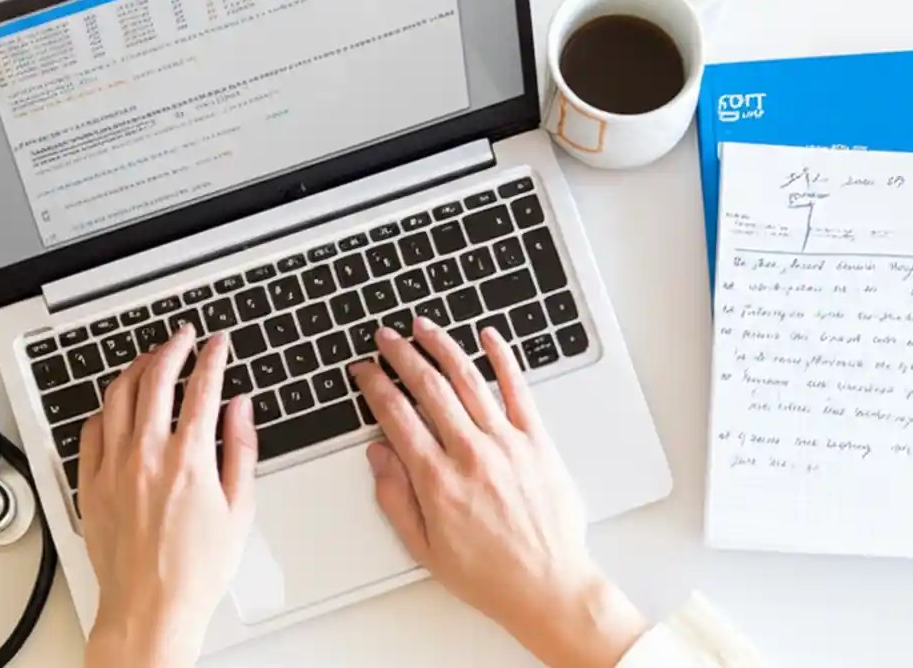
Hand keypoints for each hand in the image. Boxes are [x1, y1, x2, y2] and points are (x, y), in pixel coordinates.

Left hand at [77, 325, 257, 667]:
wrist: (151, 608)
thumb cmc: (196, 569)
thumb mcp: (240, 508)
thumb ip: (241, 449)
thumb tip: (240, 409)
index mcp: (189, 459)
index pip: (202, 387)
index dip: (213, 356)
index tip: (218, 344)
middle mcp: (147, 455)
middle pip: (155, 379)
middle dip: (172, 348)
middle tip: (183, 337)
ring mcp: (113, 467)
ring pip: (118, 396)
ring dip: (136, 368)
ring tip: (150, 358)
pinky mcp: (90, 485)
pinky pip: (91, 430)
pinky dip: (106, 408)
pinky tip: (116, 404)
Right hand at [352, 318, 647, 667]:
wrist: (548, 586)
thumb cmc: (489, 574)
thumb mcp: (424, 547)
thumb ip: (396, 497)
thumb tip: (378, 455)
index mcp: (437, 480)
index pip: (396, 416)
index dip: (375, 386)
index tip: (364, 371)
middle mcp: (470, 454)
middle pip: (428, 387)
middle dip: (402, 355)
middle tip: (386, 338)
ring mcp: (506, 443)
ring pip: (468, 379)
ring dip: (442, 346)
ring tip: (424, 327)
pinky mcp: (537, 442)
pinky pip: (518, 389)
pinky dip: (503, 358)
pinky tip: (489, 337)